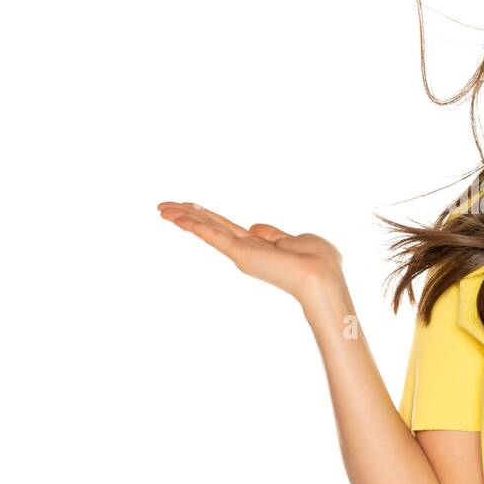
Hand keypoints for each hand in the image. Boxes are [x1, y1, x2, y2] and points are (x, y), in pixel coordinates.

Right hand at [157, 201, 343, 305]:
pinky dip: (194, 225)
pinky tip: (176, 217)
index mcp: (261, 245)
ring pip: (207, 228)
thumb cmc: (319, 261)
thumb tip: (254, 227)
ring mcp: (242, 252)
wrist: (322, 278)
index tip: (193, 207)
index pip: (228, 227)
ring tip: (161, 208)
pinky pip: (213, 236)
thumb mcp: (298, 240)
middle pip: (212, 225)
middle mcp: (247, 250)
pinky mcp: (240, 254)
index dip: (209, 216)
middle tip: (163, 206)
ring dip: (184, 217)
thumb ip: (274, 234)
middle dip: (188, 214)